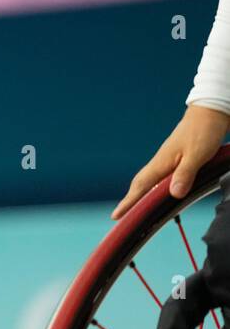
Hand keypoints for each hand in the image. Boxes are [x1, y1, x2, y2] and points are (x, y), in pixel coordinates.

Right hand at [111, 105, 229, 218]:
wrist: (210, 113)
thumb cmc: (203, 132)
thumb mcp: (197, 155)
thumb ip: (185, 174)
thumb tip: (174, 194)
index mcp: (162, 162)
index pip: (141, 186)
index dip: (128, 202)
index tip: (116, 215)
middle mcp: (161, 162)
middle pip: (140, 184)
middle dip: (129, 200)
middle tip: (121, 215)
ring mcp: (168, 160)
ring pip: (149, 180)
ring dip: (140, 193)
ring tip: (135, 207)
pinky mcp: (176, 159)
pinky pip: (159, 177)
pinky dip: (154, 187)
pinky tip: (159, 191)